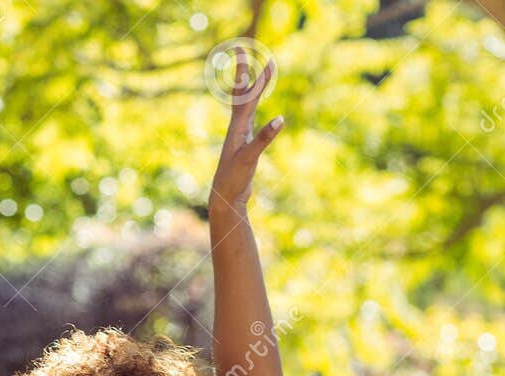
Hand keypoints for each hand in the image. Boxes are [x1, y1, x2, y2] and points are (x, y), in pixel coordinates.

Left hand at [209, 44, 282, 213]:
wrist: (224, 198)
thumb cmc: (234, 179)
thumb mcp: (249, 158)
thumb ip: (263, 138)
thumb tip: (280, 120)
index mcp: (238, 128)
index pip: (250, 97)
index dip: (260, 80)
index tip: (270, 62)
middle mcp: (237, 127)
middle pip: (241, 93)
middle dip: (244, 71)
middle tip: (240, 49)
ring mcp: (239, 135)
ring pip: (243, 104)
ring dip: (247, 87)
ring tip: (248, 72)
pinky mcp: (244, 145)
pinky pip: (249, 119)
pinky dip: (253, 109)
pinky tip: (254, 108)